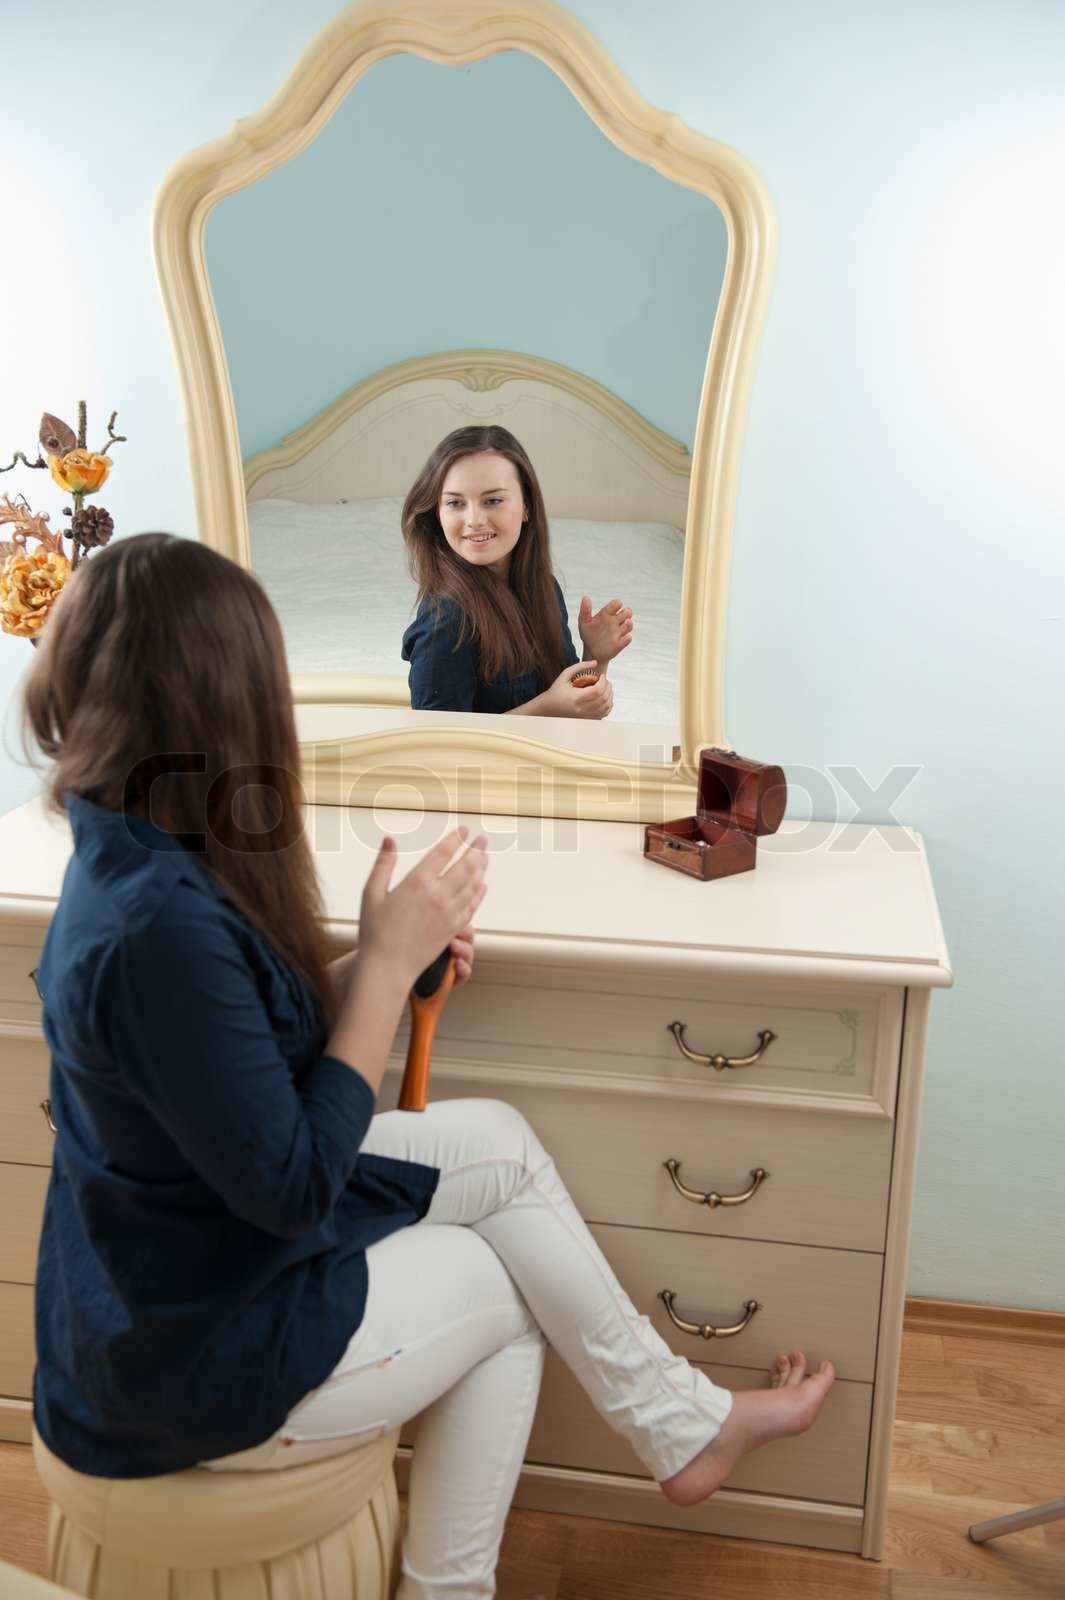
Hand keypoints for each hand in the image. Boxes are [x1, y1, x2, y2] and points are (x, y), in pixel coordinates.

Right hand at [358, 827, 487, 989]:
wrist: (388, 967)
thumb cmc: (375, 931)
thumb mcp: (371, 893)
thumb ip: (383, 864)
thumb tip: (389, 839)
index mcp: (417, 882)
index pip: (443, 853)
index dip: (456, 838)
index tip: (464, 830)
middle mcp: (438, 895)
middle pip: (466, 865)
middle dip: (476, 849)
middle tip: (483, 839)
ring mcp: (449, 913)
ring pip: (473, 884)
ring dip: (481, 867)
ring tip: (485, 856)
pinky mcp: (454, 928)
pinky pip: (473, 905)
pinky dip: (480, 892)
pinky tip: (482, 885)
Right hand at [538, 661, 613, 719]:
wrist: (549, 707)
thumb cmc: (556, 690)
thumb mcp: (565, 675)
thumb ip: (580, 666)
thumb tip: (595, 662)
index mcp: (575, 698)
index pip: (597, 691)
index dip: (603, 682)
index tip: (602, 676)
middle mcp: (581, 709)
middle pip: (603, 698)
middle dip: (608, 687)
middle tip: (605, 680)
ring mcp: (585, 716)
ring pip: (606, 706)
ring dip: (610, 695)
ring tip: (606, 688)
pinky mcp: (588, 720)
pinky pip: (604, 713)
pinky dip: (608, 704)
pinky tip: (605, 697)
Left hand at [578, 596, 632, 665]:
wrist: (591, 651)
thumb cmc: (588, 634)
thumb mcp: (584, 622)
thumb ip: (585, 610)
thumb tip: (585, 597)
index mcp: (607, 614)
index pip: (616, 604)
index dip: (617, 604)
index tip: (616, 606)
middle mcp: (615, 622)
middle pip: (627, 612)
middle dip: (626, 612)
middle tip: (620, 617)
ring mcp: (619, 632)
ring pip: (629, 624)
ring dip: (628, 624)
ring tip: (625, 623)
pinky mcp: (620, 643)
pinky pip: (628, 639)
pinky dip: (627, 638)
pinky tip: (622, 638)